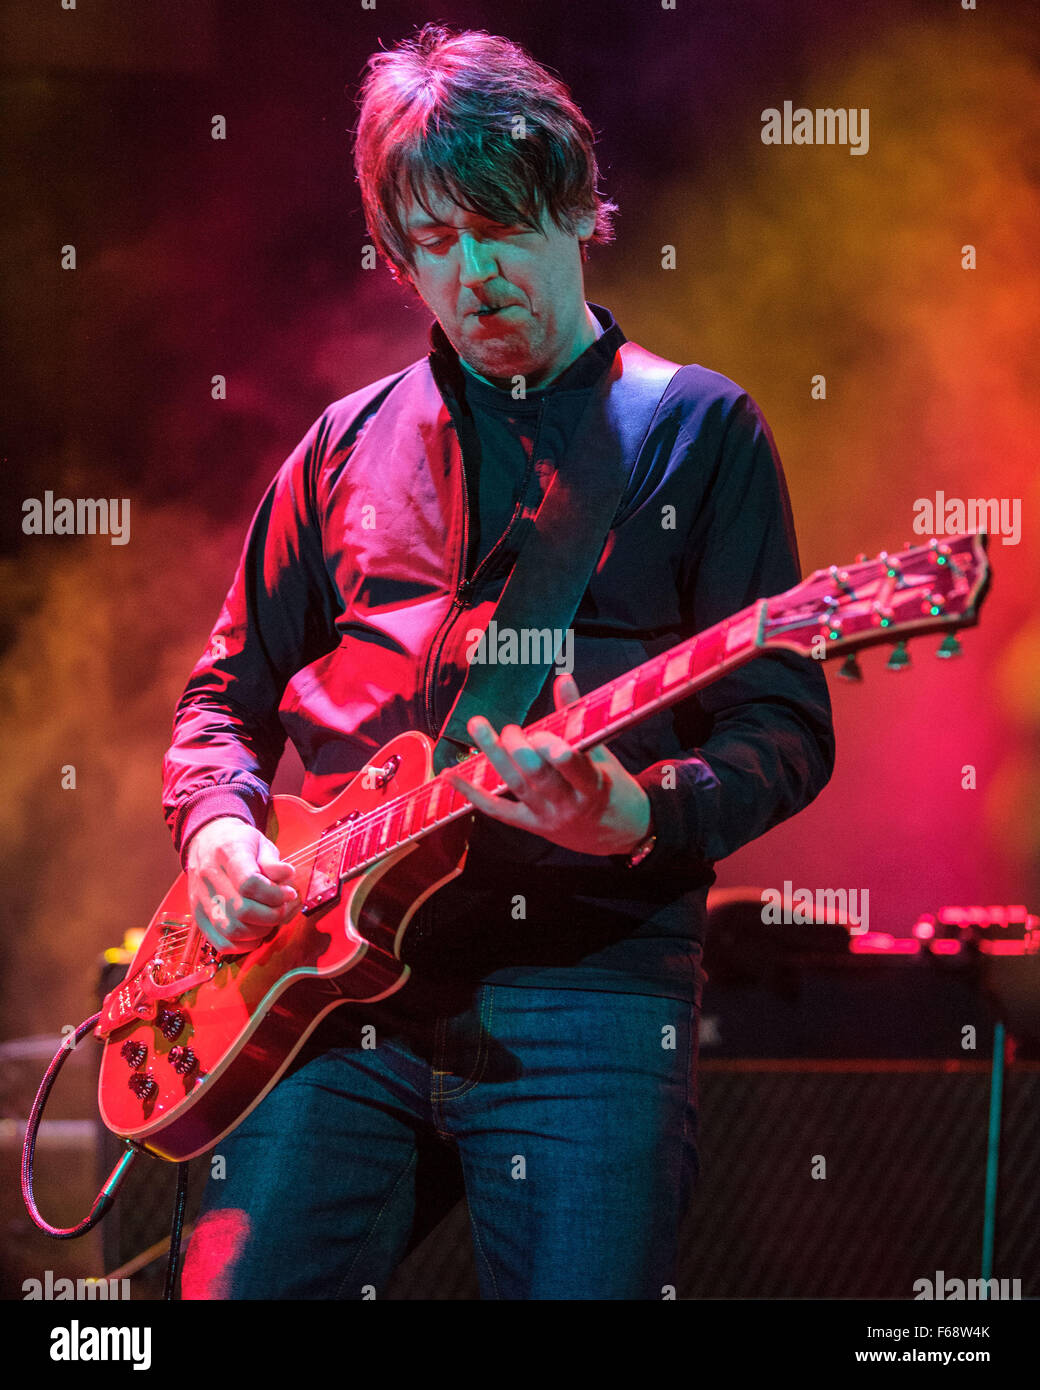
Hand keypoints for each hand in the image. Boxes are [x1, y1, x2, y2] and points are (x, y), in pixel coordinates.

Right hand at [184, 816, 298, 952]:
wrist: (206, 842)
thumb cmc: (239, 843)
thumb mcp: (260, 843)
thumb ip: (273, 862)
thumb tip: (287, 876)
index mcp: (227, 853)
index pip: (249, 883)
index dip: (275, 894)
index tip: (289, 893)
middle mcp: (209, 877)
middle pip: (242, 910)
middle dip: (271, 915)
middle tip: (282, 908)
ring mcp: (201, 899)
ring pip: (232, 930)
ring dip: (259, 931)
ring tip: (270, 920)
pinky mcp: (198, 917)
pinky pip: (221, 943)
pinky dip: (244, 945)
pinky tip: (256, 933)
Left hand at [446, 674, 651, 857]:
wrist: (619, 834)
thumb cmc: (613, 787)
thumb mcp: (604, 754)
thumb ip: (578, 718)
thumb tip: (562, 678)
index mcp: (592, 786)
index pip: (572, 767)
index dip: (553, 750)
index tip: (540, 733)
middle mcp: (568, 805)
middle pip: (537, 776)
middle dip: (519, 749)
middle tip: (512, 729)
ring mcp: (547, 817)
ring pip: (514, 785)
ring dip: (493, 754)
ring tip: (478, 726)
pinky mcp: (531, 825)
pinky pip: (497, 810)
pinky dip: (472, 793)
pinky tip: (450, 776)